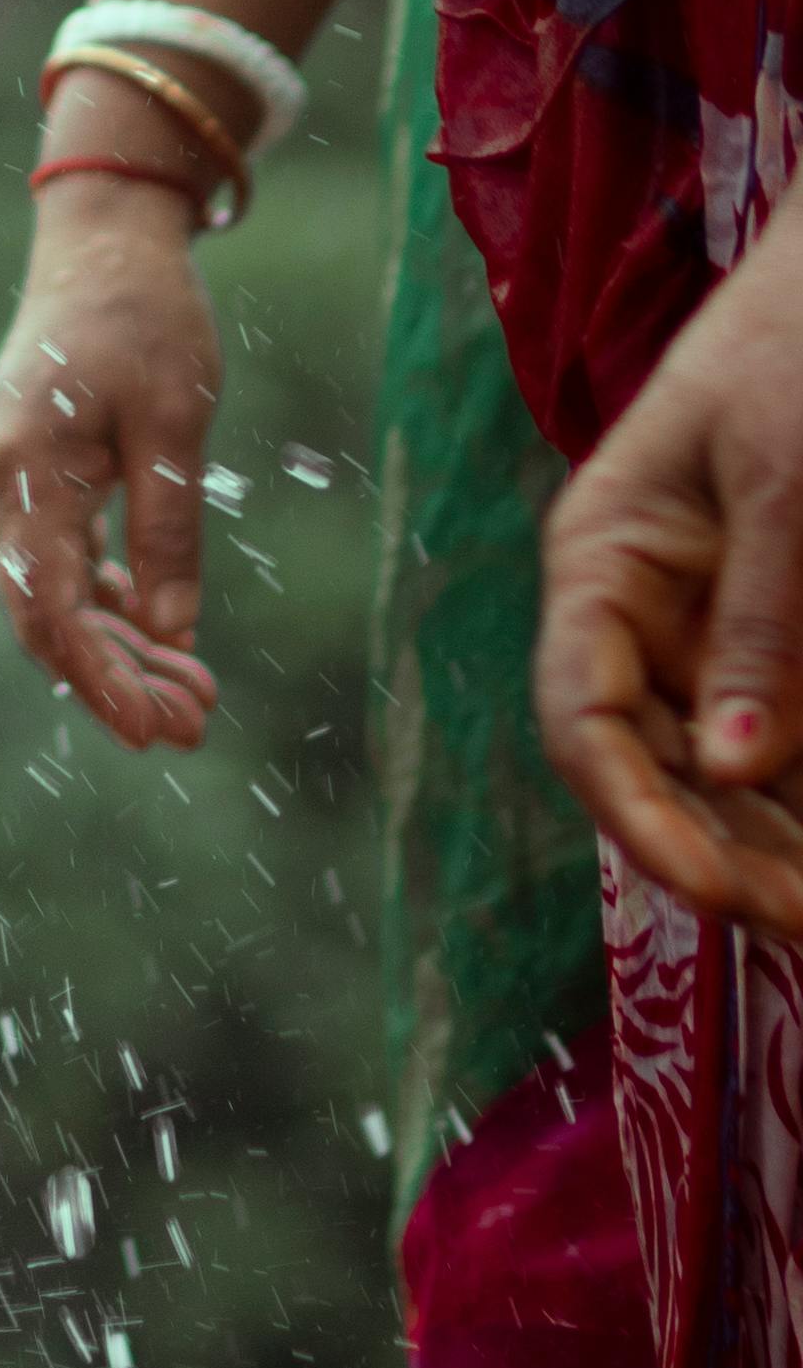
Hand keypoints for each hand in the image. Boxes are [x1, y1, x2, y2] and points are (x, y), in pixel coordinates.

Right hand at [0, 177, 222, 754]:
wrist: (101, 239)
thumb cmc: (145, 317)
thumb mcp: (176, 425)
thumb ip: (168, 531)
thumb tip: (172, 635)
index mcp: (25, 474)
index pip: (51, 611)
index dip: (100, 681)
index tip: (156, 732)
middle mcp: (0, 486)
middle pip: (47, 617)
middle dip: (117, 678)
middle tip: (195, 724)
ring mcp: (10, 482)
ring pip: (55, 595)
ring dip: (117, 647)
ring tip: (192, 690)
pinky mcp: (32, 474)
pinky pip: (59, 559)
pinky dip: (107, 601)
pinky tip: (157, 627)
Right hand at [537, 203, 802, 942]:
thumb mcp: (785, 477)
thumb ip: (763, 621)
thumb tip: (738, 772)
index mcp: (602, 561)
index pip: (585, 723)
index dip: (641, 819)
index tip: (720, 891)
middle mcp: (644, 612)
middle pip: (662, 766)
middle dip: (731, 855)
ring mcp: (717, 625)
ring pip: (732, 767)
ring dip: (778, 842)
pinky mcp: (784, 631)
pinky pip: (786, 730)